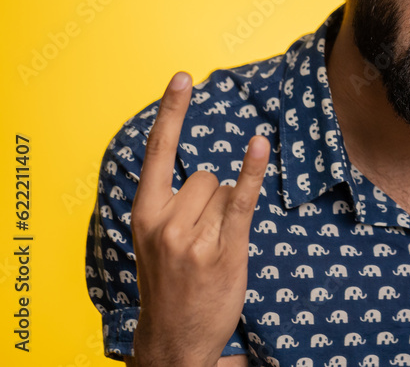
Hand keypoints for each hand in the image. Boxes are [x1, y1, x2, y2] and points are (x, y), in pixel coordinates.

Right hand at [130, 72, 268, 366]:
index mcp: (143, 214)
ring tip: (212, 251)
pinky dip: (252, 170)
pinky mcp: (224, 249)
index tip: (183, 76)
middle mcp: (164, 222)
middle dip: (210, 200)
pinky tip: (259, 144)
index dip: (172, 112)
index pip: (158, 152)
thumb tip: (212, 176)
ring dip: (225, 214)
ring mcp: (193, 238)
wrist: (174, 340)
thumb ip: (174, 205)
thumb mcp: (156, 241)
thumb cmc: (171, 284)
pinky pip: (241, 199)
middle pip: (205, 175)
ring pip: (224, 191)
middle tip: (200, 240)